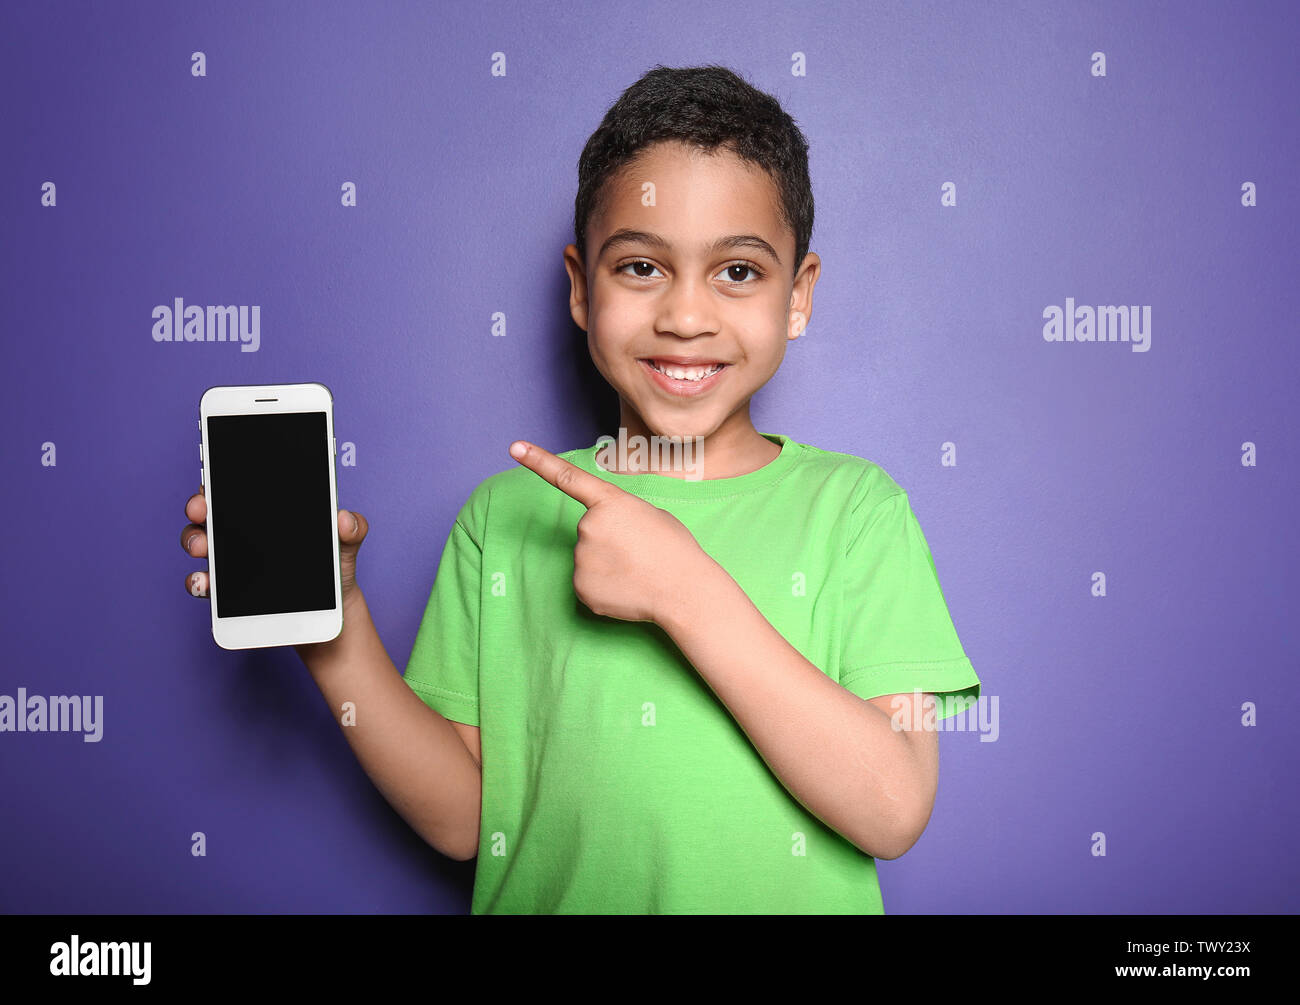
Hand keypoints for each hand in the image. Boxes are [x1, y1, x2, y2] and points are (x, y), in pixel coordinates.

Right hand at [180, 484, 368, 608]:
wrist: (332, 608)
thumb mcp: (346, 544)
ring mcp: (231, 560)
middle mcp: (242, 532)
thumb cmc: (334, 565)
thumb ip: (352, 528)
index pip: (238, 487)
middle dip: (199, 506)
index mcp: (268, 511)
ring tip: (202, 547)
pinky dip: (200, 582)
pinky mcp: (228, 592)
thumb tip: (344, 520)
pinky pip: (206, 583)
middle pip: (210, 511)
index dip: (221, 478)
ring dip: (194, 541)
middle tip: (202, 510)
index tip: (214, 479)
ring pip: (200, 542)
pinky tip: (206, 583)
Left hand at [509, 440, 711, 624]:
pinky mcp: (580, 587)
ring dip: (608, 564)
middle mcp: (588, 526)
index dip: (538, 461)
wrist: (683, 590)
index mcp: (610, 502)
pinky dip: (605, 587)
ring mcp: (581, 557)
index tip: (514, 447)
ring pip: (588, 558)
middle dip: (609, 540)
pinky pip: (587, 583)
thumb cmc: (674, 550)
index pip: (568, 477)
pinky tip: (627, 588)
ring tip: (637, 570)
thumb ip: (620, 516)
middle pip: (589, 531)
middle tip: (639, 552)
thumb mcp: (650, 515)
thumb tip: (608, 535)